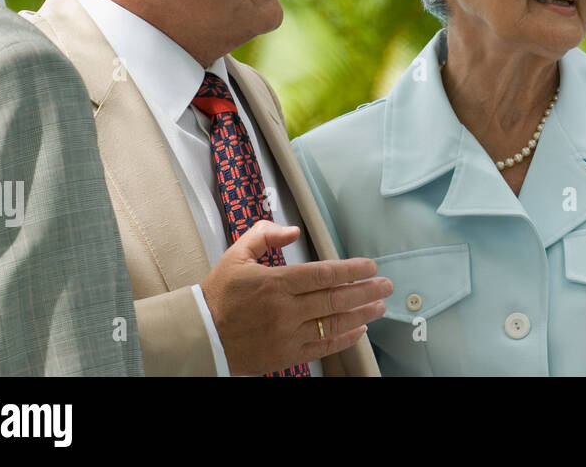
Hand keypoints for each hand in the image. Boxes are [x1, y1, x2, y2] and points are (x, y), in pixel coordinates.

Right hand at [201, 220, 391, 374]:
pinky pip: (323, 347)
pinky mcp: (286, 354)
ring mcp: (287, 334)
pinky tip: (359, 329)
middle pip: (335, 298)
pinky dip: (344, 339)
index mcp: (275, 283)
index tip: (370, 266)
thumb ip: (264, 235)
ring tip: (379, 306)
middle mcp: (285, 310)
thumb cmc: (219, 295)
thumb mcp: (236, 254)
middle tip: (386, 285)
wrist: (199, 336)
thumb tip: (292, 229)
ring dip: (361, 314)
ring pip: (334, 324)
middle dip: (366, 290)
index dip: (352, 270)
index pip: (323, 274)